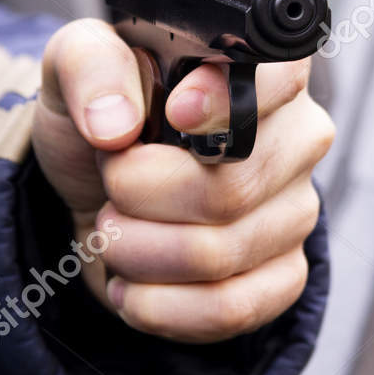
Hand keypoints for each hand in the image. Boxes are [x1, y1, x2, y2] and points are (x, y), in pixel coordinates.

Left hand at [32, 19, 332, 342]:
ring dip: (135, 251)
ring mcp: (296, 211)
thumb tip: (114, 124)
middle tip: (111, 181)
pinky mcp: (283, 275)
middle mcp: (297, 138)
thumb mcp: (76, 66)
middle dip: (139, 193)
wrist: (98, 189)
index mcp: (261, 71)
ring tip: (113, 231)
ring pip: (218, 255)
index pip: (278, 80)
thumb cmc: (104, 115)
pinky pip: (230, 308)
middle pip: (230, 188)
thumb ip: (90, 66)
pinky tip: (132, 285)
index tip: (173, 112)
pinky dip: (159, 306)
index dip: (223, 103)